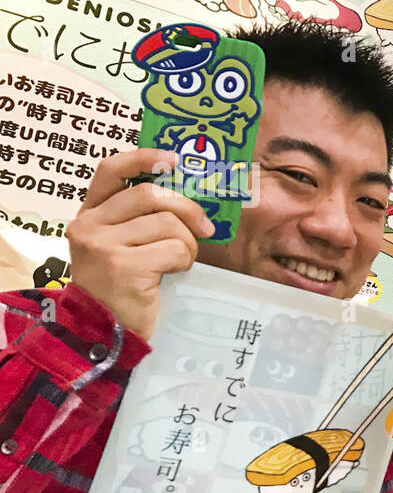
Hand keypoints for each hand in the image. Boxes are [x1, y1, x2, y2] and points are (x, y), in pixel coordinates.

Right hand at [65, 148, 214, 339]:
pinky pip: (174, 249)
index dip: (143, 158)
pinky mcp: (124, 266)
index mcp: (88, 215)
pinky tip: (173, 273)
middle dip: (187, 208)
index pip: (109, 170)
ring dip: (188, 243)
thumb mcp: (120, 248)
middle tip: (205, 228)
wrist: (102, 333)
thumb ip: (139, 221)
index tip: (173, 160)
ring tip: (180, 261)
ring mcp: (103, 245)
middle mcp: (89, 226)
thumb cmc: (120, 290)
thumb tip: (189, 199)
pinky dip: (184, 260)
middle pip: (150, 194)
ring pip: (167, 223)